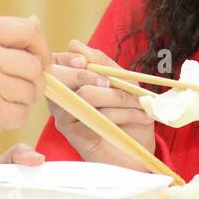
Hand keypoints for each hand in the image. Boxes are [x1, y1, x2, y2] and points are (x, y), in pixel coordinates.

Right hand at [0, 16, 49, 153]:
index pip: (27, 30)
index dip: (40, 48)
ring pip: (30, 92)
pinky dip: (13, 118)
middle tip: (18, 91)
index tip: (40, 62)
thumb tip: (35, 22)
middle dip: (33, 82)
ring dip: (22, 101)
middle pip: (33, 66)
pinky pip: (21, 114)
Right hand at [48, 39, 156, 169]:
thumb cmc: (128, 117)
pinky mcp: (76, 135)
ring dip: (119, 96)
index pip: (56, 62)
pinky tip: (140, 116)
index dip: (68, 59)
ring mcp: (65, 118)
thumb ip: (101, 62)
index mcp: (69, 83)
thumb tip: (75, 45)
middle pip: (61, 77)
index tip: (83, 61)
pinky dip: (124, 112)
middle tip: (112, 82)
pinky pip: (97, 115)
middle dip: (88, 74)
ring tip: (141, 104)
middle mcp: (61, 100)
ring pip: (86, 94)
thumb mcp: (121, 82)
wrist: (139, 153)